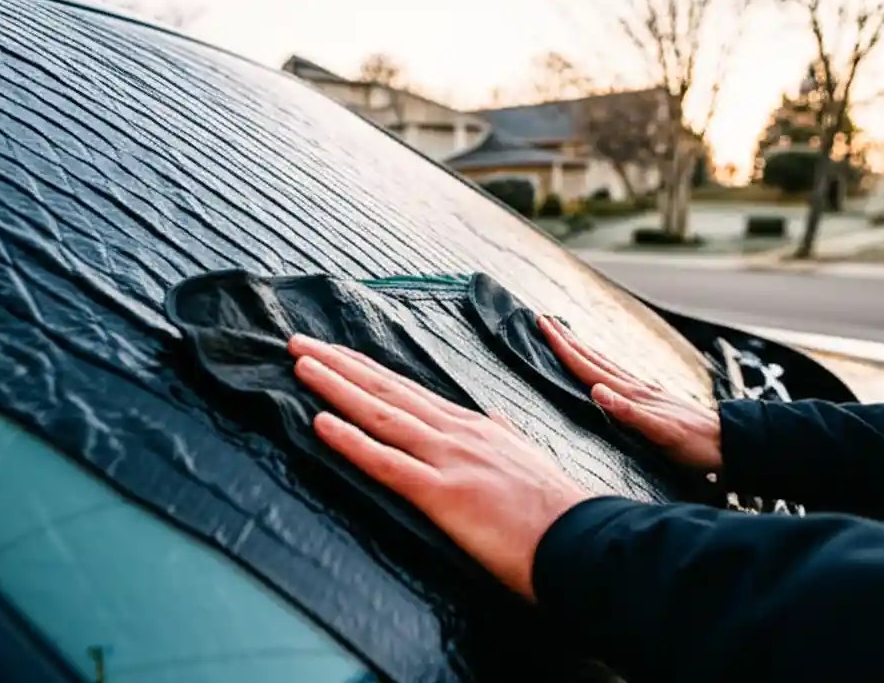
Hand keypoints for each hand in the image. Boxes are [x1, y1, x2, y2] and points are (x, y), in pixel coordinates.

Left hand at [288, 334, 588, 600]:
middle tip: (299, 342)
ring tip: (301, 364)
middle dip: (340, 364)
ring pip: (380, 414)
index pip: (409, 390)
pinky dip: (350, 440)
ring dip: (336, 386)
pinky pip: (386, 463)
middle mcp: (457, 433)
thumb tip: (495, 420)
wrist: (584, 541)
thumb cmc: (558, 512)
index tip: (337, 352)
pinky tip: (320, 422)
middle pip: (387, 390)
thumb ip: (505, 437)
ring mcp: (449, 460)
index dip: (368, 370)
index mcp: (475, 426)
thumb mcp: (529, 459)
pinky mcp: (444, 495)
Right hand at [538, 316, 722, 472]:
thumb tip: (596, 391)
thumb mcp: (662, 432)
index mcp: (633, 394)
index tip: (544, 326)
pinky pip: (616, 377)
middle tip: (544, 321)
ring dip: (581, 350)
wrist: (729, 445)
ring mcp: (644, 392)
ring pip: (604, 365)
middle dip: (566, 340)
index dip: (564, 348)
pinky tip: (600, 369)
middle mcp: (636, 388)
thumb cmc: (697, 444)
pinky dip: (600, 366)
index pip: (589, 367)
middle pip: (593, 359)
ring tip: (565, 336)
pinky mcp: (650, 400)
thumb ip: (629, 412)